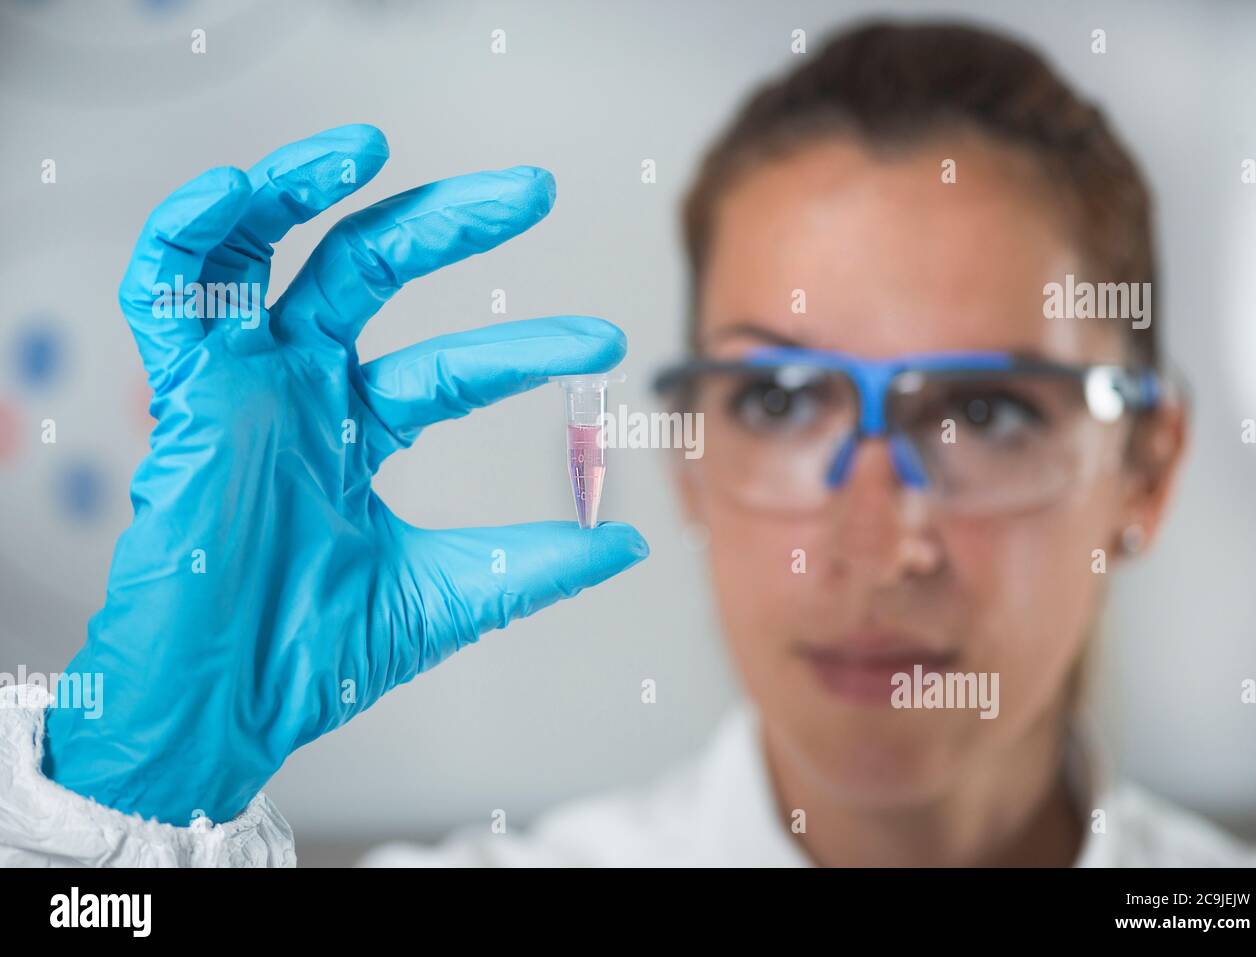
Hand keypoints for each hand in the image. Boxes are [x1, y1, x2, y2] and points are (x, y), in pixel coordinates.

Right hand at [41, 125, 648, 825]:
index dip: (525, 350)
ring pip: (264, 252)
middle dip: (446, 220)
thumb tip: (628, 544)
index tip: (604, 346)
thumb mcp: (448, 595)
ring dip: (303, 187)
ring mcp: (244, 385)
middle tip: (533, 188)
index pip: (453, 368)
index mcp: (356, 429)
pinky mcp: (184, 394)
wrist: (228, 707)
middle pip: (369, 272)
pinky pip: (171, 293)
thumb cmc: (312, 654)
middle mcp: (302, 391)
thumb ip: (535, 564)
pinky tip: (238, 190)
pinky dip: (190, 234)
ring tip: (368, 144)